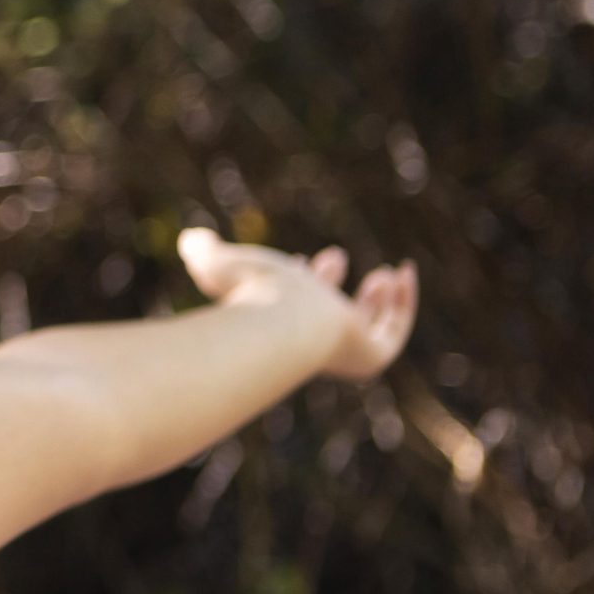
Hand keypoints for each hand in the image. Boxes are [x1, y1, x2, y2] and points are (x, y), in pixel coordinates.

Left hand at [175, 226, 418, 383]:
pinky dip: (403, 302)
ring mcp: (340, 350)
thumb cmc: (249, 294)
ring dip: (376, 299)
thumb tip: (190, 238)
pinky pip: (395, 329)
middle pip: (327, 314)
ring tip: (386, 272)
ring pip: (365, 327)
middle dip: (332, 285)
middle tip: (338, 258)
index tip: (306, 257)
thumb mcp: (219, 264)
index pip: (291, 306)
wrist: (278, 327)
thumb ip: (202, 250)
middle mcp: (308, 339)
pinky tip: (403, 272)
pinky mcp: (371, 355)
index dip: (301, 280)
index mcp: (276, 324)